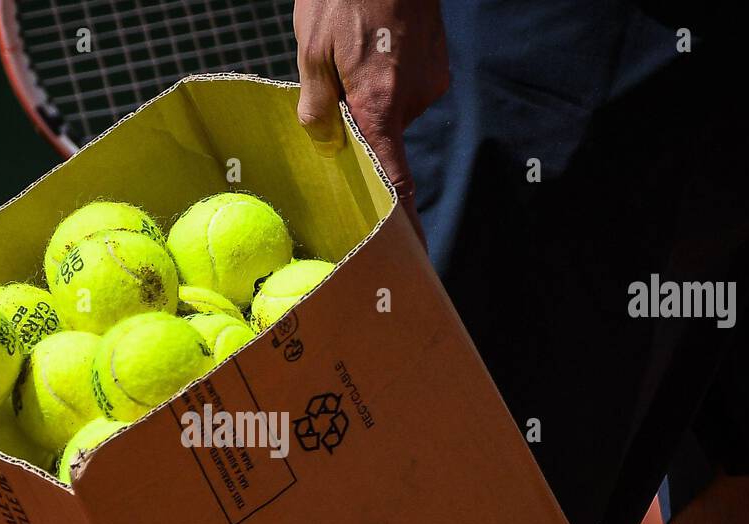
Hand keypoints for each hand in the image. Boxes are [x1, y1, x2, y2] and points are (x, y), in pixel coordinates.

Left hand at [294, 0, 448, 243]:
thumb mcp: (313, 47)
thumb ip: (317, 102)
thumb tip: (325, 140)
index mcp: (380, 105)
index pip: (395, 181)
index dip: (403, 223)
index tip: (412, 256)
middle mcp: (413, 101)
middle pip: (380, 137)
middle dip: (356, 124)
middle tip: (333, 87)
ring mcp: (429, 82)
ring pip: (389, 108)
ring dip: (366, 93)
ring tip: (348, 50)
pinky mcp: (436, 64)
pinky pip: (404, 85)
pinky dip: (383, 75)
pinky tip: (370, 42)